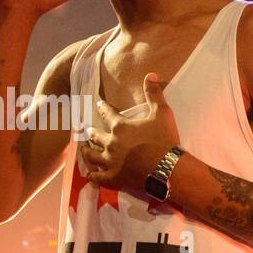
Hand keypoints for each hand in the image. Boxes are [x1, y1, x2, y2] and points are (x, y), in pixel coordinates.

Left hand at [79, 74, 180, 190]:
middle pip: (95, 136)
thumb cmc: (165, 140)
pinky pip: (97, 177)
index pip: (107, 113)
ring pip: (92, 156)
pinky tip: (89, 175)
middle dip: (90, 131)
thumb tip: (151, 74)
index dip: (102, 108)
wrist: (169, 169)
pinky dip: (92, 175)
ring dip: (87, 151)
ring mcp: (110, 162)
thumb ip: (154, 94)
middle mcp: (111, 143)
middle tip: (86, 129)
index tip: (98, 104)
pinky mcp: (113, 178)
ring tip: (84, 149)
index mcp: (120, 127)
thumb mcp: (162, 113)